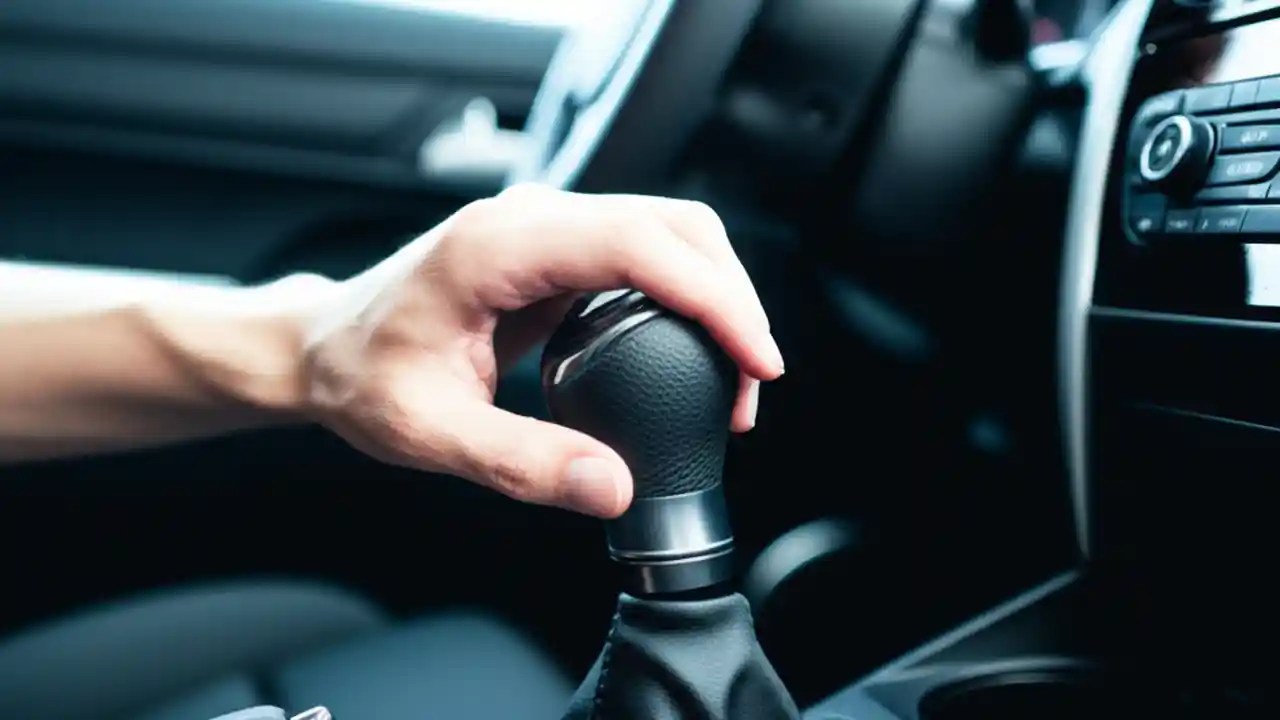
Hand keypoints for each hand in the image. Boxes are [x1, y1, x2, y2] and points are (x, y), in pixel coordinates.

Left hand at [302, 184, 783, 517]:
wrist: (323, 348)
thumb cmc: (361, 377)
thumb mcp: (428, 433)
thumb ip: (520, 463)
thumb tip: (612, 488)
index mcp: (499, 245)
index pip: (637, 246)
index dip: (713, 298)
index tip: (755, 361)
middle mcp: (530, 219)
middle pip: (672, 226)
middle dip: (732, 298)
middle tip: (752, 383)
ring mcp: (546, 229)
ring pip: (668, 233)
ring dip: (716, 295)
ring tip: (733, 376)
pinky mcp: (556, 251)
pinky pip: (644, 256)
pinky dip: (687, 297)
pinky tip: (693, 352)